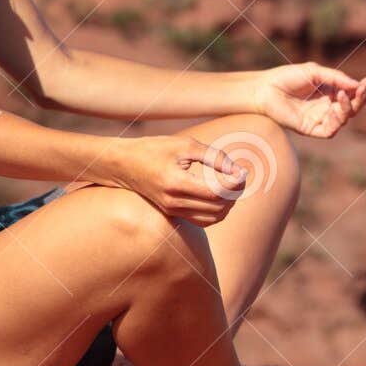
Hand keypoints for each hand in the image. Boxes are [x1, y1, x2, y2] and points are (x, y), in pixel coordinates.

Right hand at [108, 135, 247, 224]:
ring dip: (228, 203)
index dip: (234, 184)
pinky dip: (217, 211)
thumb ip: (214, 158)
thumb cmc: (154, 149)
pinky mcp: (172, 213)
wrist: (123, 163)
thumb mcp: (185, 145)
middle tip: (239, 176)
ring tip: (231, 185)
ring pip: (213, 217)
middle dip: (234, 192)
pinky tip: (220, 195)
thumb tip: (238, 171)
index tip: (241, 171)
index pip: (216, 192)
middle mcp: (174, 202)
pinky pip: (203, 220)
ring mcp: (172, 210)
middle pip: (218, 206)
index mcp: (176, 183)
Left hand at [254, 62, 365, 137]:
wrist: (266, 89)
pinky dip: (337, 121)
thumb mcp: (316, 72)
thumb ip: (337, 78)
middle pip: (352, 108)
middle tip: (362, 90)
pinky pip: (330, 130)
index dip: (361, 90)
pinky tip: (334, 109)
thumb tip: (358, 85)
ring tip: (341, 96)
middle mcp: (326, 107)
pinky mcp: (310, 129)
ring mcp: (319, 118)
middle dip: (359, 100)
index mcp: (328, 92)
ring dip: (348, 108)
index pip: (351, 95)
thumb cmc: (287, 77)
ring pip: (344, 119)